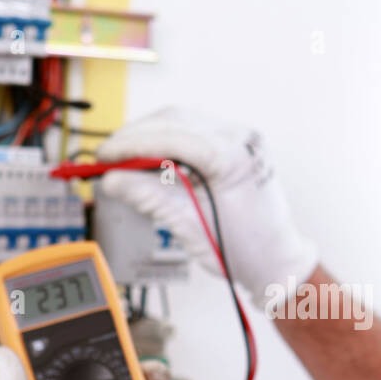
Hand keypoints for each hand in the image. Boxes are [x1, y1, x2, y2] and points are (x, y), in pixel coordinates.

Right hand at [95, 110, 318, 309]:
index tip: (105, 156)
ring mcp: (240, 138)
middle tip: (106, 157)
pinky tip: (148, 157)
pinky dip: (165, 140)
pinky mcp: (234, 144)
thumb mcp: (190, 227)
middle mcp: (242, 139)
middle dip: (135, 136)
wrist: (275, 259)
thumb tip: (113, 180)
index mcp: (236, 158)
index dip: (132, 144)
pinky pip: (193, 130)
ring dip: (148, 134)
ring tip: (122, 158)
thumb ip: (150, 198)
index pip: (174, 137)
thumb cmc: (244, 251)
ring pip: (182, 120)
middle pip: (175, 120)